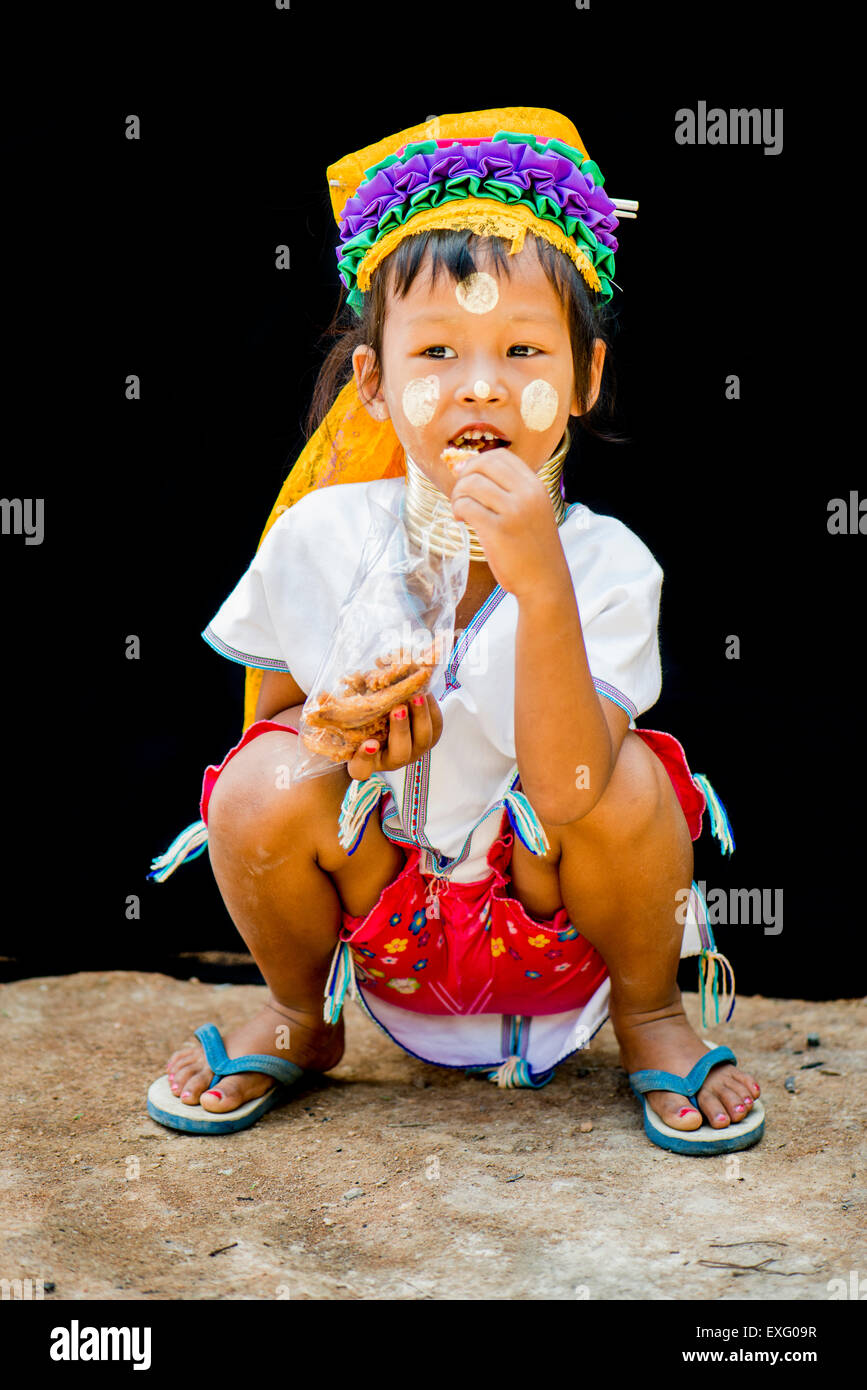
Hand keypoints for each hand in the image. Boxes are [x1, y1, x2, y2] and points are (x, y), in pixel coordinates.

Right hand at [346, 692, 442, 780]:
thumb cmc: (361, 715)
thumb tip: (324, 696)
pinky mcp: (430, 738)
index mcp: (364, 761)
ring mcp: (412, 751)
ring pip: (423, 742)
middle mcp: (390, 761)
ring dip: (421, 718)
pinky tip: (425, 692)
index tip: (368, 743)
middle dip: (401, 730)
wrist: (386, 713)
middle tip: (398, 708)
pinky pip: (436, 728)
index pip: (361, 769)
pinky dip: (432, 710)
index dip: (365, 759)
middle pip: (399, 755)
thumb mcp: (348, 711)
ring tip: (417, 696)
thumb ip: (337, 706)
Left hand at [449, 447, 567, 599]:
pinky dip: (458, 510)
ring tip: (460, 511)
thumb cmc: (533, 549)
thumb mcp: (532, 511)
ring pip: (470, 484)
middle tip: (461, 496)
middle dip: (464, 476)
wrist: (545, 582)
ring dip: (457, 496)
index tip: (468, 477)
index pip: (501, 455)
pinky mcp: (498, 530)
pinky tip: (462, 521)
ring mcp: (513, 511)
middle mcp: (527, 494)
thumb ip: (510, 491)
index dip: (478, 462)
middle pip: (483, 464)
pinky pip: (467, 506)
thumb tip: (469, 471)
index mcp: (535, 486)